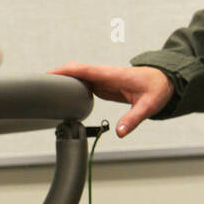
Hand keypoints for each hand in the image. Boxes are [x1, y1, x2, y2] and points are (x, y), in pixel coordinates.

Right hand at [47, 63, 172, 136]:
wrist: (165, 80)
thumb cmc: (158, 88)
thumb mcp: (148, 106)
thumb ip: (133, 119)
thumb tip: (119, 133)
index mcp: (111, 75)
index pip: (82, 70)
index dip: (63, 71)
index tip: (47, 75)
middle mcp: (103, 75)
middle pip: (74, 72)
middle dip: (56, 76)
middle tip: (37, 85)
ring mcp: (102, 79)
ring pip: (77, 77)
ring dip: (62, 81)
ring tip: (45, 91)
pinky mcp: (103, 85)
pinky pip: (83, 83)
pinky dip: (71, 87)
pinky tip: (63, 95)